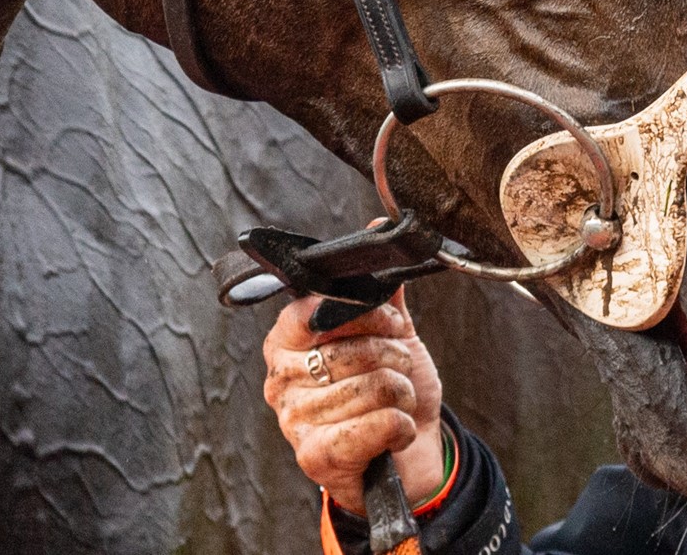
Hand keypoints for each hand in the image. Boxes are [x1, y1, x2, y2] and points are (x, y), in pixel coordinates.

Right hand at [262, 291, 447, 514]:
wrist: (406, 454)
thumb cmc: (388, 392)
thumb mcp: (389, 336)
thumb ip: (380, 291)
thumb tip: (377, 230)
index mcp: (286, 344)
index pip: (315, 312)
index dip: (365, 314)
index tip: (390, 324)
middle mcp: (280, 381)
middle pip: (356, 350)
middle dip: (395, 358)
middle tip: (397, 370)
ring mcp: (293, 421)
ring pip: (376, 387)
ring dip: (402, 395)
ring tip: (395, 403)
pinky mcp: (314, 458)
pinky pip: (379, 424)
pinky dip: (402, 426)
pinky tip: (394, 433)